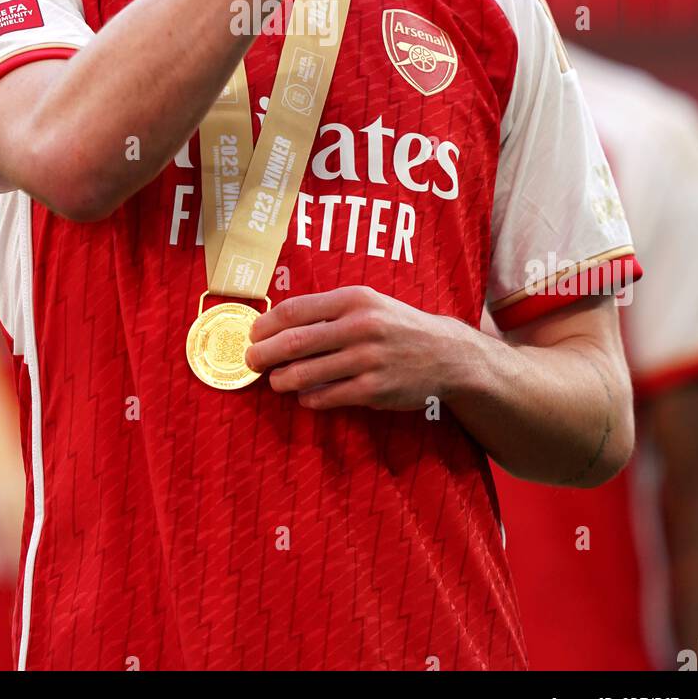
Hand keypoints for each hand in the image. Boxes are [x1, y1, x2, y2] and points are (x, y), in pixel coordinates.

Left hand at [244, 285, 477, 411]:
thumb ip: (329, 310)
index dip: (266, 324)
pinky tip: (305, 396)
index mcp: (354, 299)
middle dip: (263, 354)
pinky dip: (309, 399)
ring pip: (306, 374)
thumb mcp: (368, 303)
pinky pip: (328, 397)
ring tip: (275, 382)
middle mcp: (360, 327)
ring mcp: (367, 360)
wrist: (446, 353)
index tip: (253, 333)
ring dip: (282, 380)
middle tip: (251, 361)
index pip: (295, 309)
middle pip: (294, 342)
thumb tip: (279, 322)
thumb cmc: (397, 325)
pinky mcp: (374, 390)